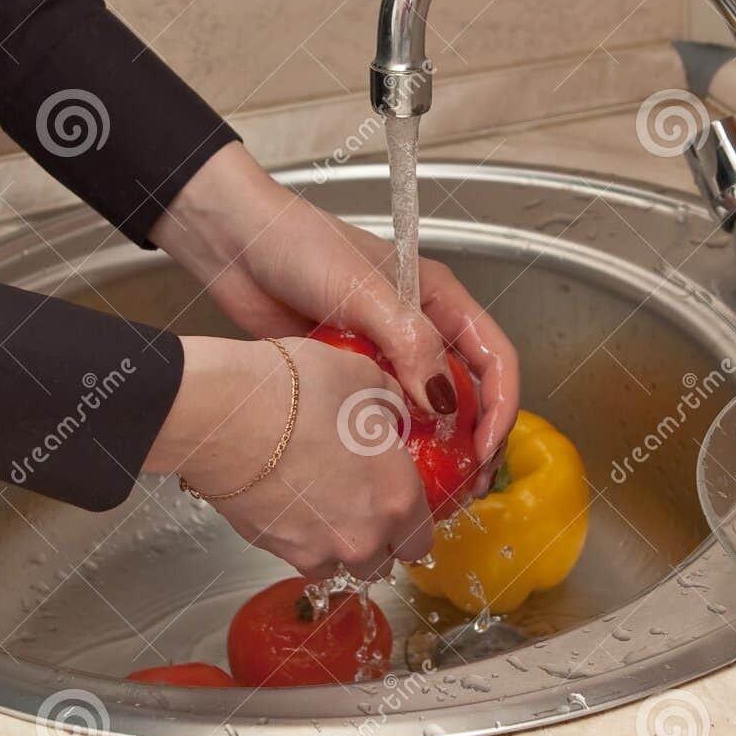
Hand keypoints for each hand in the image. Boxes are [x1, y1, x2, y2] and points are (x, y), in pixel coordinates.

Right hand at [142, 335, 432, 579]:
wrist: (221, 412)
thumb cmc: (299, 390)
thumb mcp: (363, 377)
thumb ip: (392, 402)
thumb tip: (396, 412)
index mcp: (398, 498)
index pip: (422, 539)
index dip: (413, 523)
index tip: (400, 503)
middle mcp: (363, 537)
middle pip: (384, 562)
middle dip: (379, 540)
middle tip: (362, 502)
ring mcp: (316, 550)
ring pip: (341, 564)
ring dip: (339, 545)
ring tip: (323, 504)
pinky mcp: (273, 550)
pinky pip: (301, 556)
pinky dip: (302, 540)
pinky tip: (290, 502)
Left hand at [150, 143, 519, 464]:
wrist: (234, 245)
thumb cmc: (298, 245)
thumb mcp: (364, 290)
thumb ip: (410, 342)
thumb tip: (443, 403)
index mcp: (438, 299)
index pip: (494, 357)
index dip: (501, 405)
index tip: (486, 447)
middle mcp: (419, 329)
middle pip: (469, 392)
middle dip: (476, 438)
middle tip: (471, 483)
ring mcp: (383, 355)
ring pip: (426, 411)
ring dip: (436, 450)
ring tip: (436, 490)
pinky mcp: (348, 375)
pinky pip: (381, 416)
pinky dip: (391, 445)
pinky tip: (386, 472)